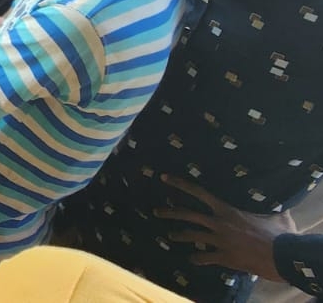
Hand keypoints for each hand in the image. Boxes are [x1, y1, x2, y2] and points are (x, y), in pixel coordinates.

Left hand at [154, 173, 294, 281]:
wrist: (282, 256)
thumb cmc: (279, 234)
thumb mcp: (276, 216)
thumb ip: (272, 209)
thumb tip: (282, 204)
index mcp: (227, 210)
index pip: (198, 192)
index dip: (180, 184)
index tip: (164, 178)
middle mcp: (218, 223)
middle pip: (187, 215)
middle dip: (169, 212)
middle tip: (155, 211)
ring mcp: (219, 241)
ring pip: (192, 236)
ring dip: (179, 235)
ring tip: (170, 236)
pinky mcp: (224, 257)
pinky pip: (204, 258)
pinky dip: (197, 259)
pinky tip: (192, 260)